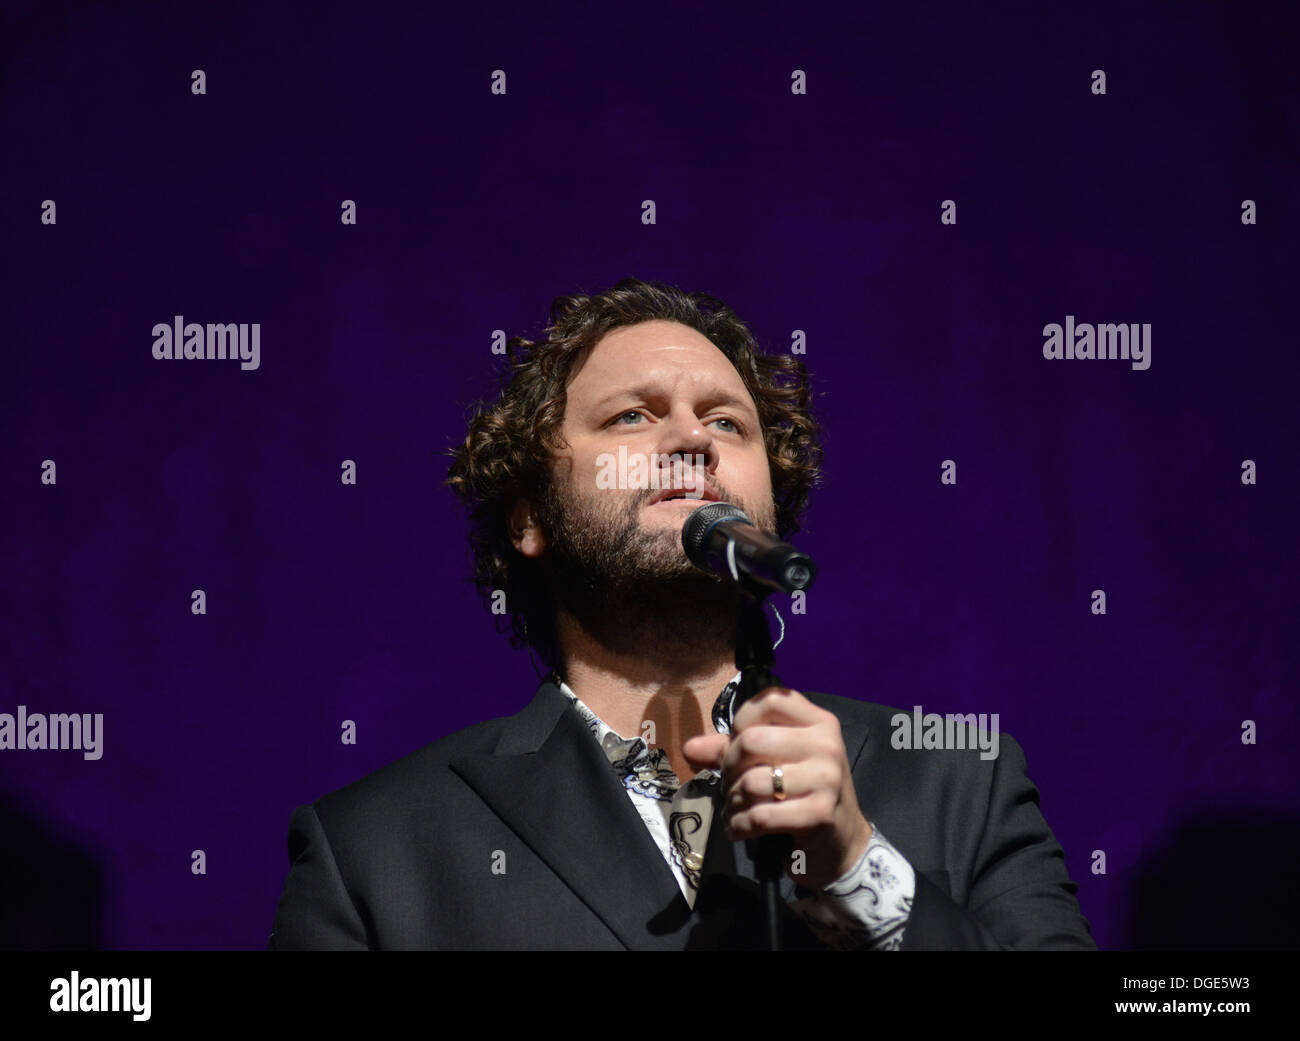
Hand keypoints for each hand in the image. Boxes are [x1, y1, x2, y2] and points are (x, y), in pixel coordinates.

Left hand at [682, 685, 872, 888]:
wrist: (841, 842)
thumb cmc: (803, 792)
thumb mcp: (775, 761)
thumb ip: (731, 749)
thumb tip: (689, 748)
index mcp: (819, 722)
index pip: (770, 700)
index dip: (742, 721)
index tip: (739, 743)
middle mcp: (826, 744)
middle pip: (752, 740)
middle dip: (729, 767)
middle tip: (731, 784)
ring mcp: (826, 778)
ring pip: (751, 782)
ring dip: (732, 801)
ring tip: (736, 808)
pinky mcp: (820, 813)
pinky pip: (759, 816)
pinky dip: (740, 825)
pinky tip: (742, 828)